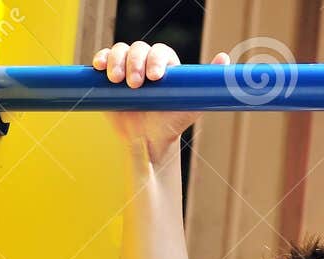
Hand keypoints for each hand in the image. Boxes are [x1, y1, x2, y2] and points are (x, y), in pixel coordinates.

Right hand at [93, 40, 230, 159]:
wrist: (147, 144)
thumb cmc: (170, 125)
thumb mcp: (192, 106)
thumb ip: (207, 84)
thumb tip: (224, 58)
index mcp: (165, 65)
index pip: (160, 52)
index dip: (156, 60)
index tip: (156, 77)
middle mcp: (145, 64)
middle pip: (138, 49)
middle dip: (135, 63)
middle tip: (136, 84)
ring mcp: (126, 69)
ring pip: (120, 51)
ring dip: (117, 61)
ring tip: (117, 80)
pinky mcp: (108, 78)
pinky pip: (104, 60)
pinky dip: (101, 59)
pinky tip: (99, 66)